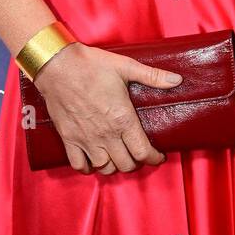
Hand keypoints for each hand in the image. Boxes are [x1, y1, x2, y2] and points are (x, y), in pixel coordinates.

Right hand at [32, 42, 182, 174]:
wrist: (57, 66)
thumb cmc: (92, 66)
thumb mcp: (126, 67)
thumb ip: (153, 76)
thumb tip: (177, 80)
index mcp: (122, 119)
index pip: (143, 152)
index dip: (154, 158)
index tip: (158, 156)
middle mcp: (105, 134)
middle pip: (126, 164)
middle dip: (136, 162)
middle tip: (139, 153)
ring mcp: (85, 139)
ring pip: (104, 167)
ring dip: (115, 165)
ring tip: (119, 156)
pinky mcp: (68, 139)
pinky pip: (79, 165)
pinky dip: (88, 167)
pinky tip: (94, 160)